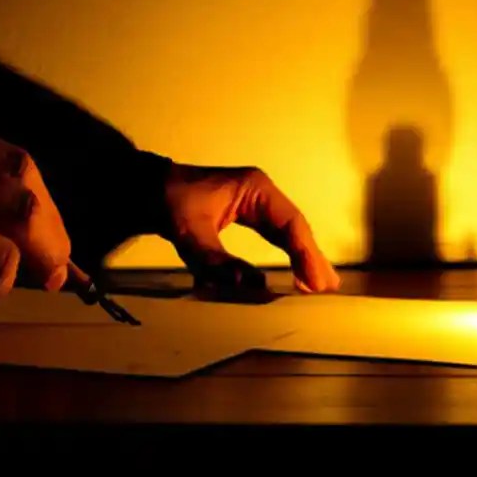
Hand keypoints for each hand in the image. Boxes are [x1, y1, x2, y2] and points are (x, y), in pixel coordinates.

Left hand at [161, 163, 339, 294]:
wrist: (147, 191)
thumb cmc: (168, 203)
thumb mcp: (190, 233)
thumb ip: (216, 261)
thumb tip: (248, 284)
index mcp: (254, 189)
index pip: (290, 223)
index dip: (305, 253)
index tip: (314, 281)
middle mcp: (260, 193)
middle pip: (295, 227)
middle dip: (312, 256)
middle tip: (329, 287)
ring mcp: (255, 202)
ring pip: (288, 232)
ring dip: (304, 256)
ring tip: (323, 284)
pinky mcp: (246, 213)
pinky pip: (274, 235)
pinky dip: (287, 253)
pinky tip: (298, 273)